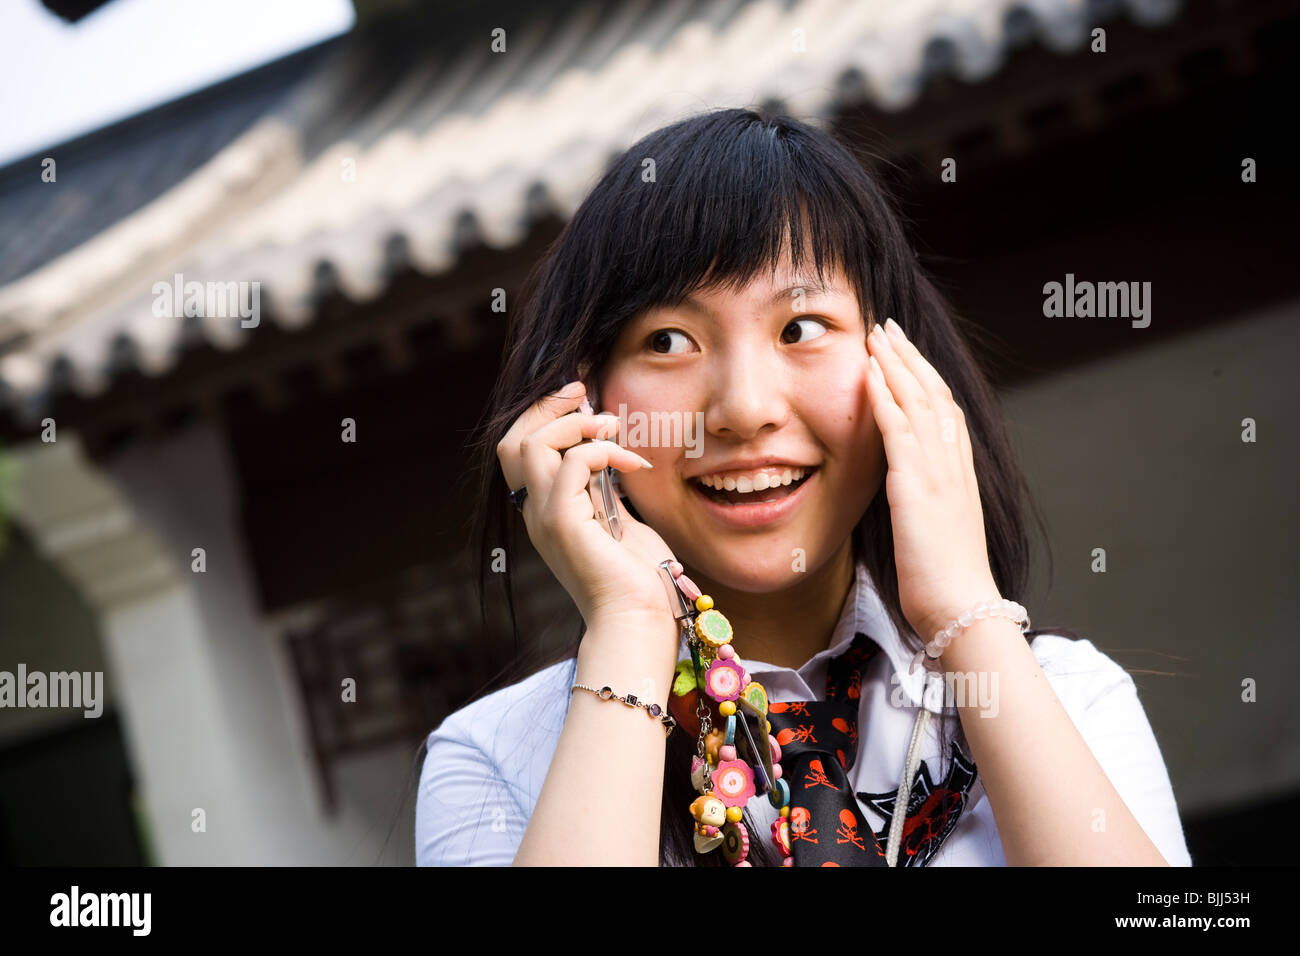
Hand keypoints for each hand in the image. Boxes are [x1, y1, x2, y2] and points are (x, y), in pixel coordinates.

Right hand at [496, 381, 680, 638]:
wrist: (639, 618)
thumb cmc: (637, 577)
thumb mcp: (618, 520)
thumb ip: (604, 488)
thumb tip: (608, 450)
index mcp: (545, 510)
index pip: (520, 450)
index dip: (544, 415)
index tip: (582, 398)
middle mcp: (536, 512)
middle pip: (512, 441)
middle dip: (547, 406)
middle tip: (584, 392)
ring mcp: (545, 518)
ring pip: (531, 446)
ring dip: (573, 425)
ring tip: (610, 428)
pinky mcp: (563, 523)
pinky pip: (570, 465)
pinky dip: (603, 452)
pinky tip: (633, 464)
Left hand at [863, 318, 1000, 642]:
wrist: (962, 608)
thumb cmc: (946, 581)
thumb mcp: (937, 529)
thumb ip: (926, 501)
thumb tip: (906, 490)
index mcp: (959, 473)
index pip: (943, 410)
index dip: (924, 376)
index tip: (906, 352)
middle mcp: (953, 464)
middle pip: (933, 393)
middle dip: (910, 356)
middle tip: (888, 326)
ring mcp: (938, 471)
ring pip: (918, 400)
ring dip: (896, 363)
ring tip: (876, 333)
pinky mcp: (917, 485)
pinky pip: (900, 428)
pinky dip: (885, 396)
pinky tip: (870, 373)